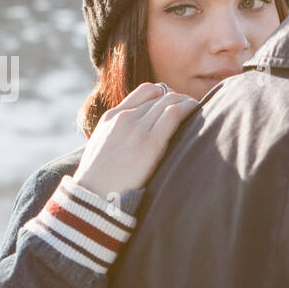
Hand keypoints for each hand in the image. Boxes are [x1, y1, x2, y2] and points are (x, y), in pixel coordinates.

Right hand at [71, 82, 198, 199]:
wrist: (92, 196)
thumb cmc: (98, 180)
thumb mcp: (101, 147)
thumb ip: (117, 135)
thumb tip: (134, 139)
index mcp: (111, 117)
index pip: (144, 91)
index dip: (163, 94)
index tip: (173, 104)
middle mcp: (124, 117)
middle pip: (160, 95)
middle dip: (178, 98)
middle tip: (189, 109)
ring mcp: (137, 128)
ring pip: (169, 100)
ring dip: (186, 102)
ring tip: (195, 109)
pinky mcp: (150, 143)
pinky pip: (174, 114)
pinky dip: (189, 108)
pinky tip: (196, 111)